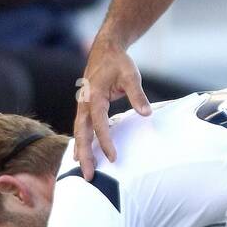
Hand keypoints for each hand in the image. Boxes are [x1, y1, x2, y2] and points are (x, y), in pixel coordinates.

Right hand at [75, 33, 150, 177]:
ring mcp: (83, 105)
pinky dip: (82, 142)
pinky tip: (83, 154)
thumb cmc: (119, 62)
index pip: (99, 124)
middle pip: (82, 133)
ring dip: (81, 151)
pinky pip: (81, 128)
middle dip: (85, 155)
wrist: (106, 50)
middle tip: (89, 176)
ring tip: (85, 171)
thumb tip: (146, 114)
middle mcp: (84, 103)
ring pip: (79, 132)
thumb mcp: (131, 75)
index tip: (113, 158)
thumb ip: (138, 95)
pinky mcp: (85, 107)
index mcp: (94, 96)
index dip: (106, 142)